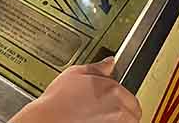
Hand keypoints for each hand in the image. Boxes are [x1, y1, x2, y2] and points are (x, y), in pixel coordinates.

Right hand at [11, 58, 140, 122]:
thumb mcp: (75, 74)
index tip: (111, 100)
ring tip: (99, 118)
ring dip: (118, 120)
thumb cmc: (57, 102)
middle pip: (132, 112)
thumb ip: (97, 68)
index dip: (120, 98)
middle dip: (123, 111)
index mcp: (113, 90)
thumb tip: (109, 62)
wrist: (46, 121)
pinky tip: (95, 122)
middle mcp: (118, 110)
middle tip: (106, 111)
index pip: (130, 96)